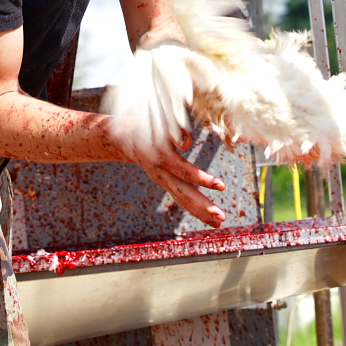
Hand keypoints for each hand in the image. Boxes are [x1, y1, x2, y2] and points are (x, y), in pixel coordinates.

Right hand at [111, 117, 226, 228]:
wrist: (125, 138)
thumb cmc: (145, 125)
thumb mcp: (158, 122)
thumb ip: (174, 132)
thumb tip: (187, 143)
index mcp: (160, 157)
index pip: (184, 171)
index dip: (202, 179)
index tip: (221, 185)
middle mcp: (160, 173)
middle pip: (183, 193)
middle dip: (203, 206)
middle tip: (221, 216)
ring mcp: (162, 181)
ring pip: (182, 200)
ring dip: (201, 213)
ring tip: (219, 223)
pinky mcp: (165, 184)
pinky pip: (181, 199)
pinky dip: (195, 211)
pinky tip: (209, 220)